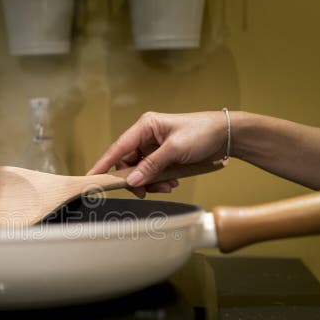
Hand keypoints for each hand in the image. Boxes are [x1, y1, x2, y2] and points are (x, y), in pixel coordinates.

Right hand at [87, 111, 229, 197]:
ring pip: (141, 171)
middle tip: (145, 192)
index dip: (104, 164)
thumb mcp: (175, 149)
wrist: (227, 135)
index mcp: (145, 126)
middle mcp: (146, 136)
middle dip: (136, 179)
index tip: (92, 178)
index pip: (118, 148)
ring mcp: (155, 147)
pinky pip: (153, 172)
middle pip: (128, 163)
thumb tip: (132, 180)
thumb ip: (152, 165)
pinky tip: (172, 182)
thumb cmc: (202, 133)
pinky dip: (159, 181)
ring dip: (150, 182)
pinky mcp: (164, 156)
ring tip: (167, 187)